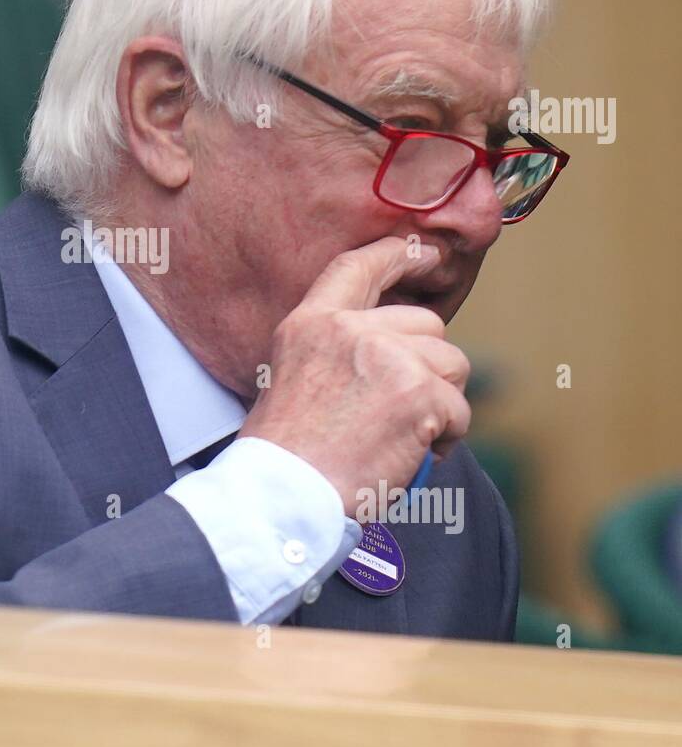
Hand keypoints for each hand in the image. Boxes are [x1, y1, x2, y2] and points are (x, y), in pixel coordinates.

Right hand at [237, 237, 470, 515]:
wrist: (285, 495)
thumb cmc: (288, 453)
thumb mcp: (290, 375)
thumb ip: (336, 346)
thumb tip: (395, 342)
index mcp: (311, 323)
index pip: (359, 267)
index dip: (398, 254)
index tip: (427, 251)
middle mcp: (350, 331)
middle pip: (426, 324)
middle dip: (428, 364)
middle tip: (401, 407)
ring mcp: (389, 359)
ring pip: (452, 364)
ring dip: (441, 402)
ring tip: (404, 434)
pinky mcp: (420, 395)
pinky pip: (460, 409)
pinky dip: (446, 437)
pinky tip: (410, 454)